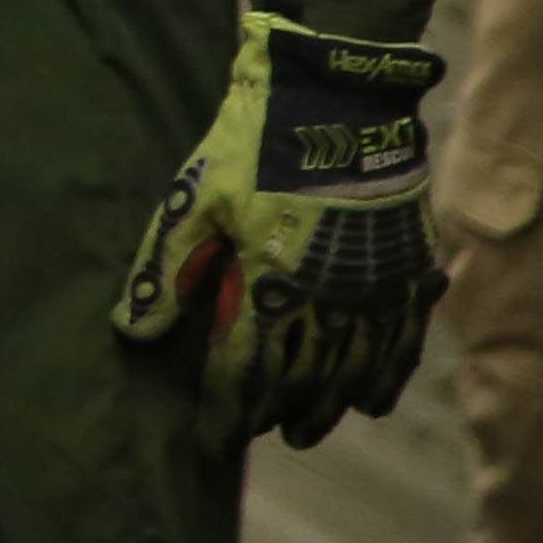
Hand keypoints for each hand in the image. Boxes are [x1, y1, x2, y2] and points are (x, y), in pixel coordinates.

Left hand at [114, 8, 448, 447]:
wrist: (340, 100)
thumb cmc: (254, 146)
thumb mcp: (194, 199)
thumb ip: (166, 269)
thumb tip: (133, 332)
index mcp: (269, 285)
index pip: (242, 372)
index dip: (223, 414)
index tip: (208, 441)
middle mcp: (327, 300)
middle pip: (301, 381)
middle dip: (276, 413)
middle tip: (257, 434)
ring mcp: (374, 289)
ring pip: (352, 371)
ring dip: (328, 406)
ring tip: (306, 430)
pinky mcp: (408, 271)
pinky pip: (403, 342)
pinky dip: (387, 376)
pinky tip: (372, 398)